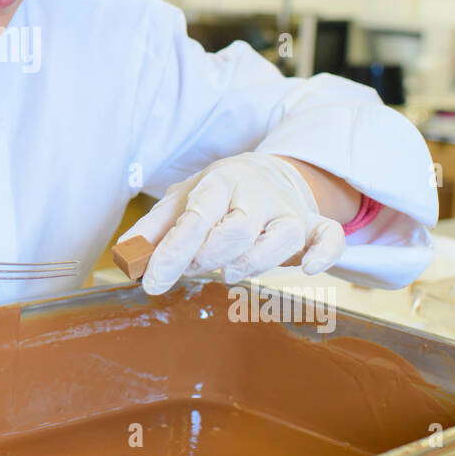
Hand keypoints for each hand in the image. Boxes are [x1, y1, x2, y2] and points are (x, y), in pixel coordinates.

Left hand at [120, 152, 346, 294]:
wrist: (263, 173)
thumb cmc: (215, 195)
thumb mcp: (180, 200)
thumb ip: (153, 227)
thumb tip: (126, 254)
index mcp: (217, 183)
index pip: (193, 219)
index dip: (171, 254)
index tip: (152, 283)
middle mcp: (254, 194)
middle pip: (235, 233)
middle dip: (209, 258)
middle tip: (196, 265)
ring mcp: (286, 210)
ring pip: (278, 240)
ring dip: (250, 264)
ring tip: (230, 269)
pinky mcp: (311, 225)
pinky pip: (329, 237)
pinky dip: (324, 254)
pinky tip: (307, 269)